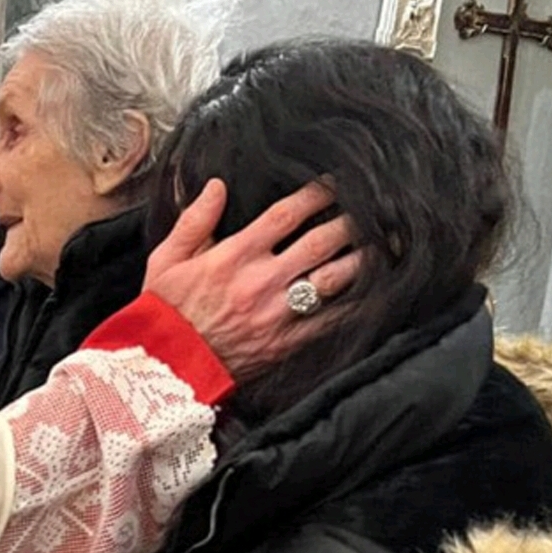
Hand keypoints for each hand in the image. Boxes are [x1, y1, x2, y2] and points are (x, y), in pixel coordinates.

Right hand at [143, 179, 362, 378]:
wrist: (167, 368)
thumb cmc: (165, 311)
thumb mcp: (166, 258)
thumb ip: (194, 220)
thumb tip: (217, 186)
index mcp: (235, 255)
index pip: (286, 215)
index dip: (316, 195)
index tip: (334, 184)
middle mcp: (263, 280)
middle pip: (321, 242)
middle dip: (351, 222)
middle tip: (373, 209)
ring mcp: (279, 312)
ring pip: (335, 279)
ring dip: (363, 259)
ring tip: (386, 244)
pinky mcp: (288, 342)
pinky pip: (332, 319)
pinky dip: (356, 303)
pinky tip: (374, 290)